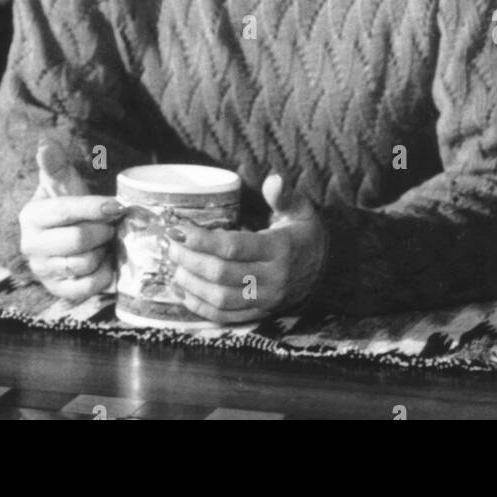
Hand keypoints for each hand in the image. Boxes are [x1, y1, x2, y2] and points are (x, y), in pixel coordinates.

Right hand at [18, 138, 123, 302]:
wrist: (69, 238)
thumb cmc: (70, 206)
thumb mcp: (63, 183)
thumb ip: (55, 165)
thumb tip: (45, 142)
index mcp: (31, 216)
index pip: (64, 211)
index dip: (93, 208)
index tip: (117, 205)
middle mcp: (31, 246)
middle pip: (77, 240)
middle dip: (101, 232)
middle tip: (111, 226)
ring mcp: (43, 271)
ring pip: (84, 264)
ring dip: (103, 253)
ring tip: (105, 243)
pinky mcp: (58, 291)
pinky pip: (88, 287)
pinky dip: (103, 275)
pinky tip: (105, 263)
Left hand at [167, 174, 327, 324]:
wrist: (327, 271)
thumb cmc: (305, 234)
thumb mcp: (301, 210)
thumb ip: (284, 195)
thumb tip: (273, 179)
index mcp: (280, 249)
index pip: (234, 247)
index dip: (203, 240)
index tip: (180, 229)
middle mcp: (273, 279)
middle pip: (222, 274)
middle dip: (190, 260)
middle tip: (170, 245)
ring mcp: (266, 301)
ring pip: (221, 298)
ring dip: (191, 285)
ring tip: (173, 267)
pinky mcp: (261, 314)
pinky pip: (226, 317)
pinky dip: (202, 308)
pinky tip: (185, 294)